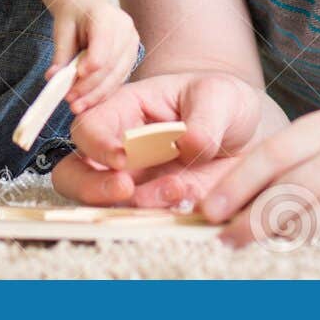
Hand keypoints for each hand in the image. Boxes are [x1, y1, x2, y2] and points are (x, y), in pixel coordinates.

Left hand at [49, 0, 139, 112]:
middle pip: (110, 64)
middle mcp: (125, 29)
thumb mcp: (62, 30)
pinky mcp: (132, 56)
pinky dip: (103, 92)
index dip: (91, 64)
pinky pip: (119, 78)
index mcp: (106, 15)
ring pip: (116, 75)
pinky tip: (89, 101)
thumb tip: (53, 77)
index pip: (103, 44)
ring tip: (77, 105)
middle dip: (89, 86)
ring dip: (96, 94)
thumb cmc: (74, 15)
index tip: (75, 79)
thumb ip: (60, 54)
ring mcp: (132, 43)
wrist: (88, 5)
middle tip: (70, 100)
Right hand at [52, 71, 280, 207]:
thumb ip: (205, 118)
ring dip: (139, 205)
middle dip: (91, 187)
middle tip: (125, 189)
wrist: (244, 135)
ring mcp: (134, 184)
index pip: (88, 127)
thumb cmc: (221, 102)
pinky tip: (192, 202)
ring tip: (180, 189)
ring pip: (108, 206)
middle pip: (74, 175)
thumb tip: (189, 143)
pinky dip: (164, 220)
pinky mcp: (155, 209)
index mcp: (122, 110)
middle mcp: (118, 151)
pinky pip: (146, 223)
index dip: (96, 144)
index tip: (122, 157)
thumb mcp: (220, 96)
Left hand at [199, 109, 319, 242]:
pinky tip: (306, 263)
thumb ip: (285, 162)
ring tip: (256, 255)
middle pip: (291, 191)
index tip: (210, 210)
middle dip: (252, 221)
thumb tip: (229, 201)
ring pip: (319, 218)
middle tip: (224, 242)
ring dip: (284, 240)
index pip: (271, 155)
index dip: (237, 185)